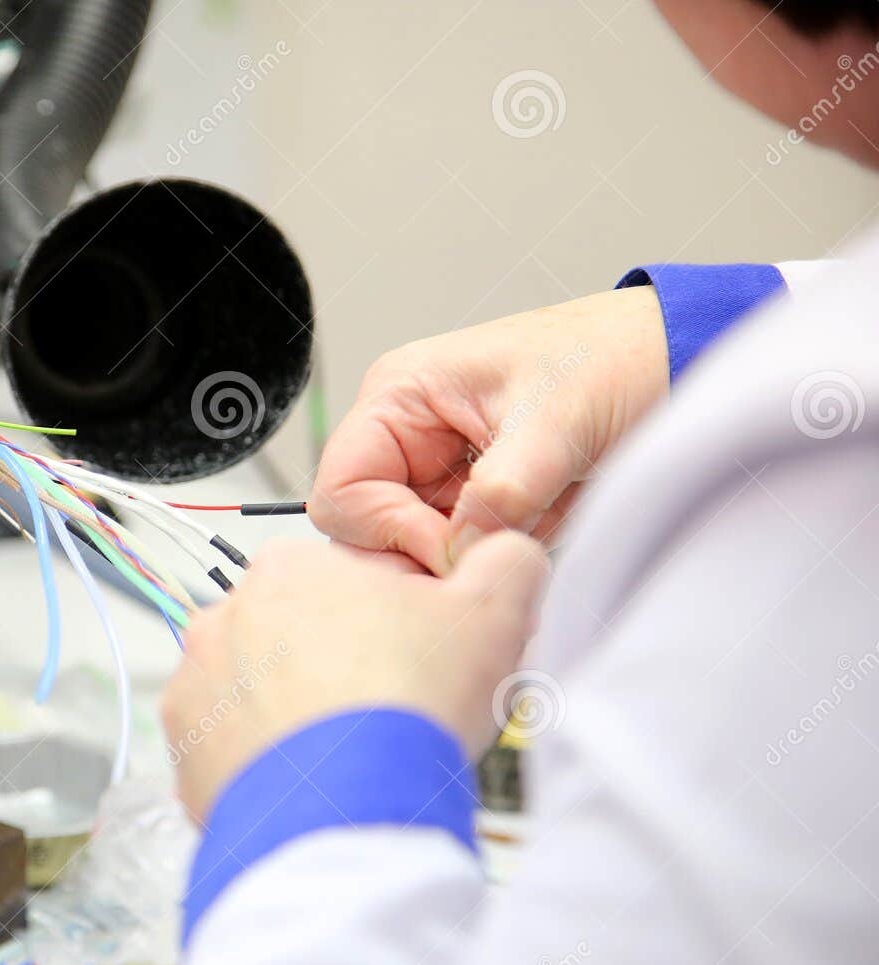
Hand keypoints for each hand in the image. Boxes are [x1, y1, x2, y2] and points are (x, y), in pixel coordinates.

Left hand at [163, 534, 548, 823]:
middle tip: (389, 710)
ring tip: (350, 753)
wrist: (349, 811)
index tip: (419, 660)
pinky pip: (229, 745)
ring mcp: (199, 683)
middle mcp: (227, 616)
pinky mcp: (186, 748)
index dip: (396, 621)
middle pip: (300, 634)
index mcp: (292, 567)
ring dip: (297, 711)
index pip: (351, 581)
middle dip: (341, 664)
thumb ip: (505, 561)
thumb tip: (503, 552)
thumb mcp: (493, 611)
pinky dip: (264, 760)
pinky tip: (309, 780)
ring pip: (260, 689)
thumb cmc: (409, 708)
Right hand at [308, 287, 667, 574]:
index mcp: (400, 394)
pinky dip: (501, 550)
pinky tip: (546, 517)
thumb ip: (503, 491)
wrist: (677, 358)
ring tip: (538, 517)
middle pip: (370, 528)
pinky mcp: (472, 495)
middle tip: (493, 554)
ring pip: (419, 547)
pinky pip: (463, 549)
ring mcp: (438, 466)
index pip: (340, 491)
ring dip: (474, 551)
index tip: (453, 548)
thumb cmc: (613, 357)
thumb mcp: (558, 422)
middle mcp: (406, 432)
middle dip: (432, 549)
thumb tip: (457, 553)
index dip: (386, 530)